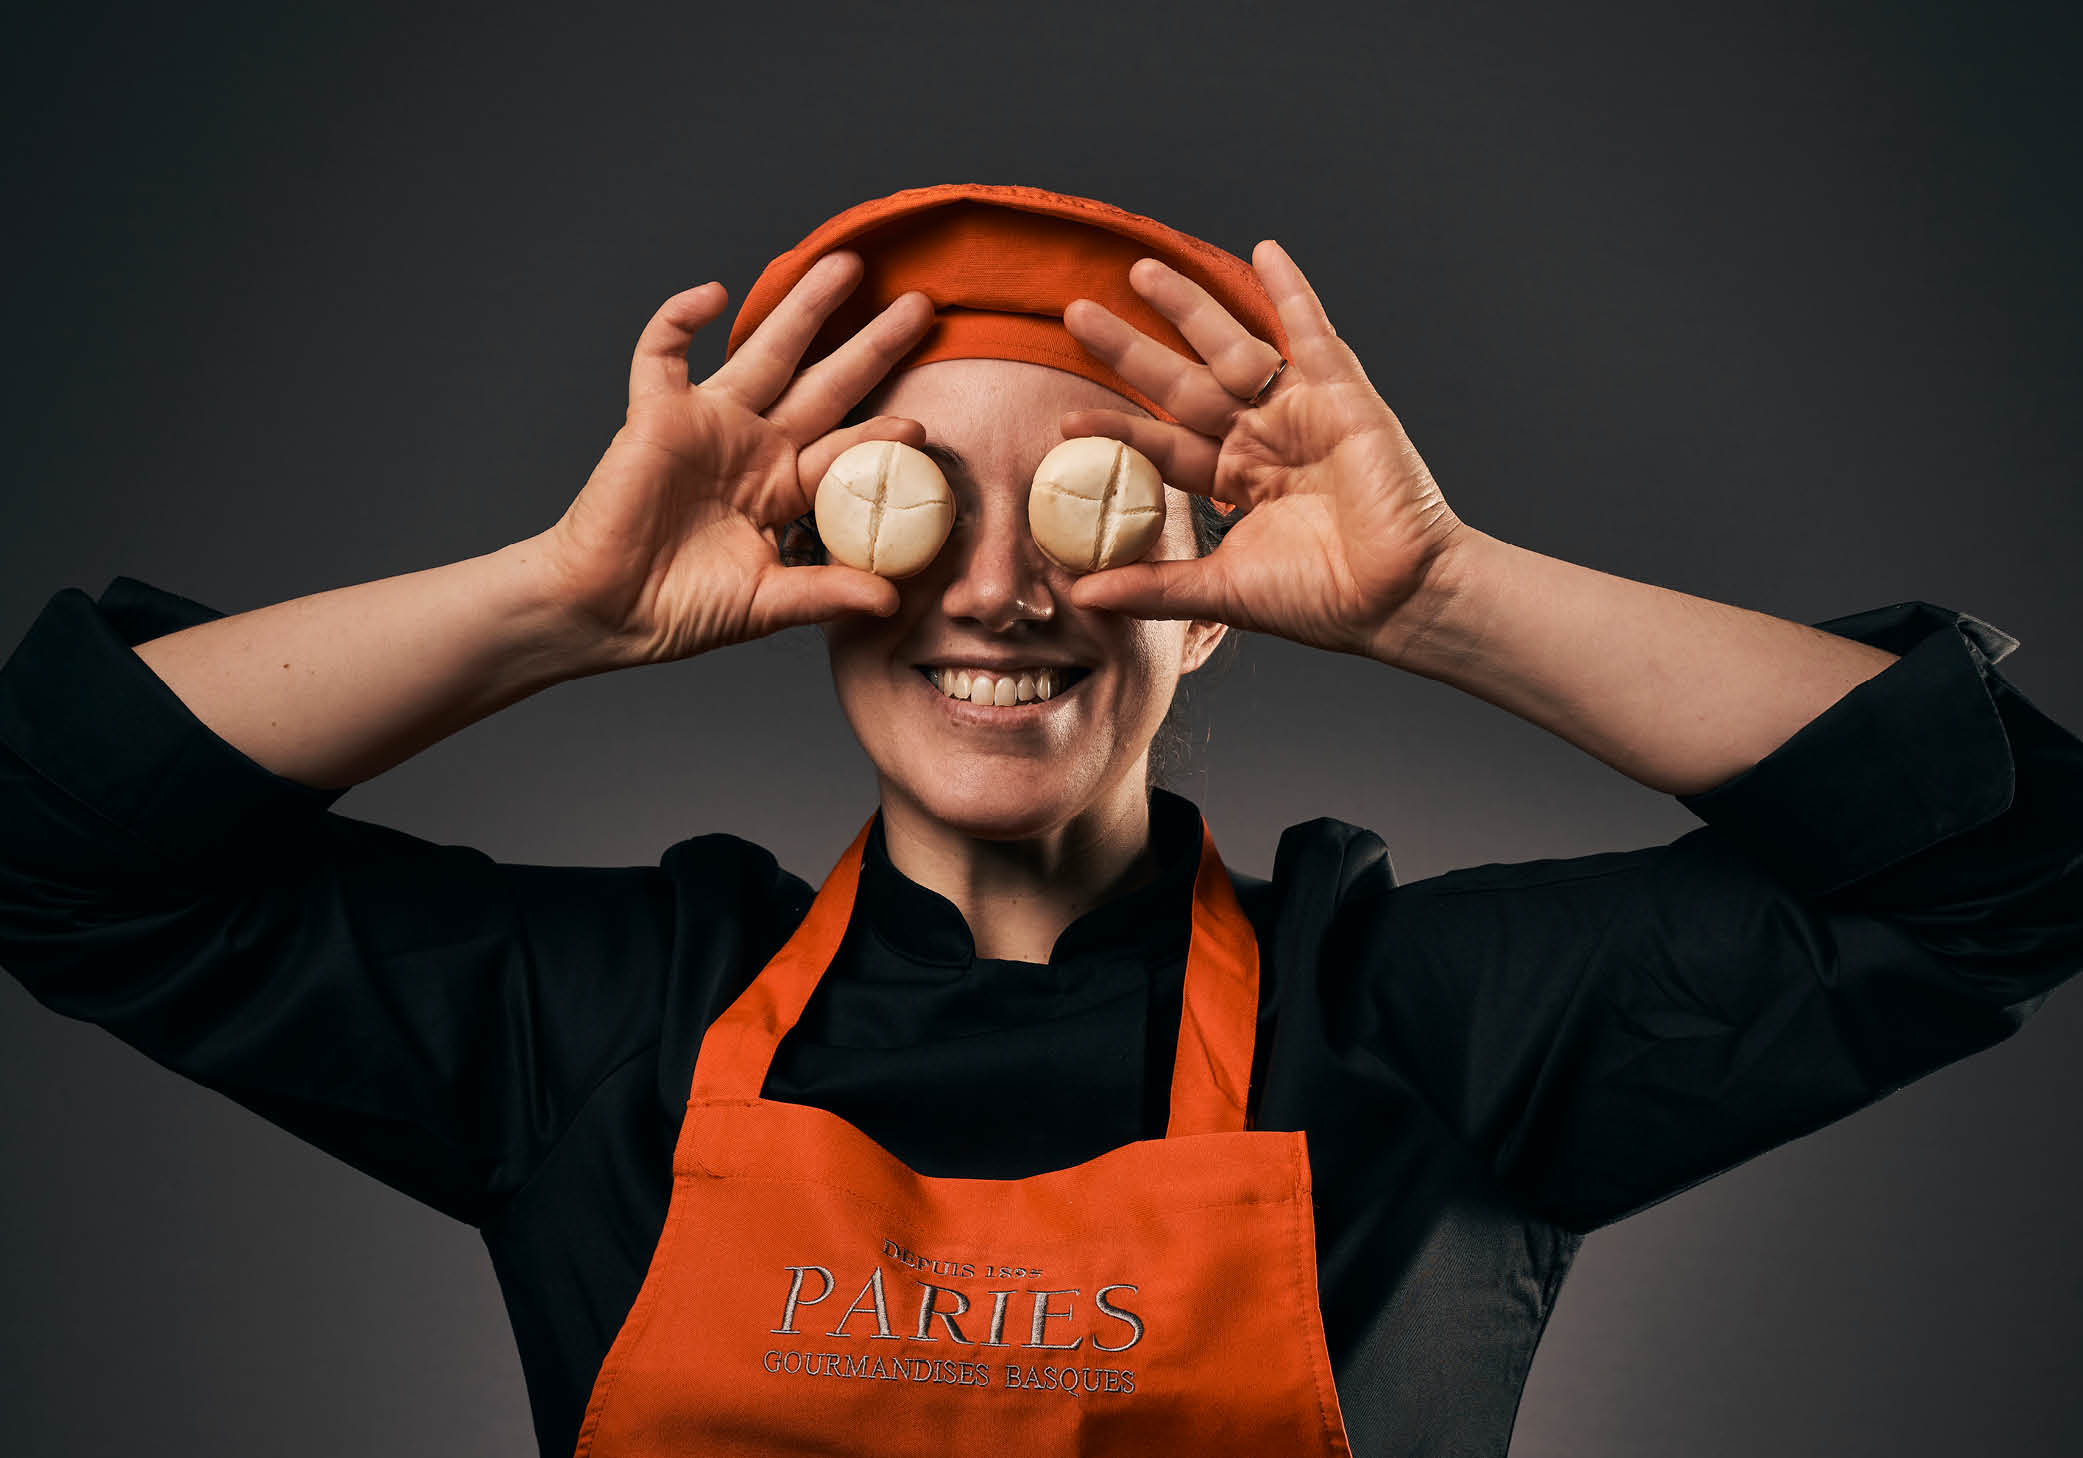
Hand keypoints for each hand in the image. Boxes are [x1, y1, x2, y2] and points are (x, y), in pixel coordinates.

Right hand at [540, 251, 934, 667]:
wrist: (606, 611)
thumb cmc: (680, 610)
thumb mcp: (767, 604)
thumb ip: (826, 593)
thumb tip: (890, 602)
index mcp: (783, 489)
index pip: (845, 450)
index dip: (879, 436)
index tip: (918, 429)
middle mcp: (753, 447)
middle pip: (825, 384)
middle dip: (870, 345)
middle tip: (919, 306)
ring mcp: (707, 424)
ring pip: (764, 352)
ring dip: (804, 308)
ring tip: (847, 265)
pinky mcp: (655, 415)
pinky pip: (663, 352)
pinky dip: (680, 318)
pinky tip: (714, 293)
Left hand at [1059, 241, 1467, 663]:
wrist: (1398, 597)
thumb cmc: (1321, 600)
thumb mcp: (1221, 592)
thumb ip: (1152, 586)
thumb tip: (1080, 594)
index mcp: (1235, 483)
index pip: (1162, 446)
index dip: (1116, 430)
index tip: (1065, 419)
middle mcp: (1262, 441)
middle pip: (1183, 384)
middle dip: (1131, 349)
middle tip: (1077, 314)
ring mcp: (1301, 413)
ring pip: (1232, 347)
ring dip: (1188, 307)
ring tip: (1140, 271)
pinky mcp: (1343, 396)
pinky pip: (1313, 332)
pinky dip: (1291, 291)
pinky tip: (1265, 251)